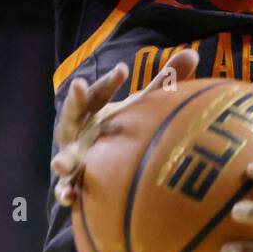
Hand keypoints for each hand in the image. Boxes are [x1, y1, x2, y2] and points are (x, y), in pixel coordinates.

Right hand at [50, 49, 198, 206]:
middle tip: (78, 84)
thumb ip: (162, 83)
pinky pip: (65, 187)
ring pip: (65, 154)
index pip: (99, 90)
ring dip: (62, 159)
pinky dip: (66, 192)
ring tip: (60, 163)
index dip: (110, 81)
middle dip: (76, 98)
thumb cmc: (121, 126)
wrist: (100, 157)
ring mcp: (73, 154)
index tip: (124, 70)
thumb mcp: (141, 105)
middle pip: (74, 112)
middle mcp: (78, 128)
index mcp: (93, 108)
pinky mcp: (73, 180)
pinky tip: (71, 197)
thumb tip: (192, 54)